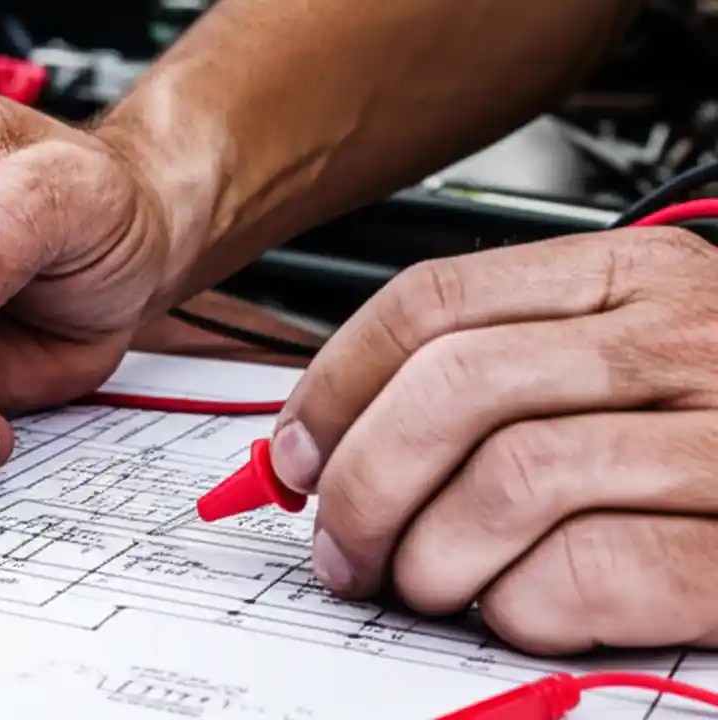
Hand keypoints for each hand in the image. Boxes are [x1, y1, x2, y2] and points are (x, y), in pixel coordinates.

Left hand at [268, 226, 717, 654]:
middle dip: (364, 481)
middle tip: (339, 543)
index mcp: (628, 280)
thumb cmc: (707, 424)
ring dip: (432, 554)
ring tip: (424, 583)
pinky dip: (523, 604)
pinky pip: (594, 570)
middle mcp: (684, 341)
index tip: (295, 453)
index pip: (432, 302)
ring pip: (512, 480)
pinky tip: (519, 606)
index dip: (335, 385)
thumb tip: (322, 439)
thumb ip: (491, 373)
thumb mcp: (611, 358)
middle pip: (455, 389)